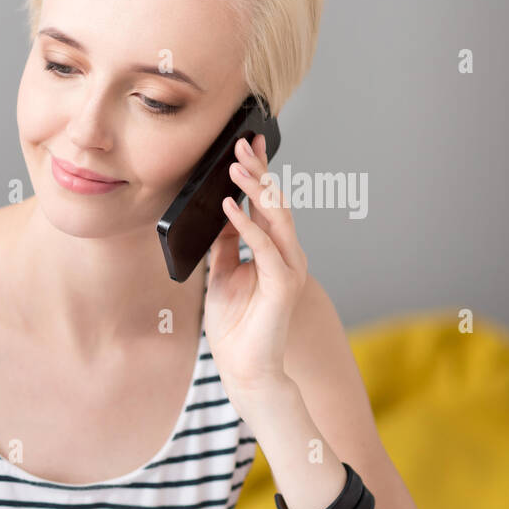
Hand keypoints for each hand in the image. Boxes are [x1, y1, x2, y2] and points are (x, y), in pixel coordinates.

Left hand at [203, 132, 307, 394]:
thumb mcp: (221, 274)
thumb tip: (219, 214)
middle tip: (242, 143)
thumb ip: (225, 245)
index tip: (247, 144)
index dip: (260, 173)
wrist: (244, 365)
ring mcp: (289, 268)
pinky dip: (245, 225)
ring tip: (236, 167)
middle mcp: (288, 255)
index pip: (267, 204)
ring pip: (275, 218)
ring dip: (255, 190)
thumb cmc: (235, 325)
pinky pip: (264, 247)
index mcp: (275, 250)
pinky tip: (228, 207)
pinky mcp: (283, 285)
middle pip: (274, 202)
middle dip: (259, 171)